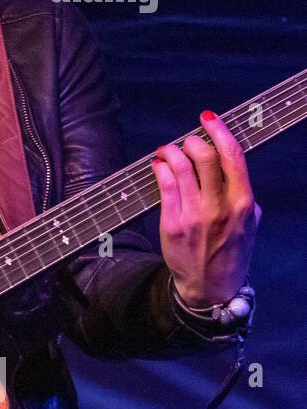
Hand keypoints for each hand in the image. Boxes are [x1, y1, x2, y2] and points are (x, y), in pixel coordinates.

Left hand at [153, 111, 260, 307]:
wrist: (210, 289)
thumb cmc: (230, 253)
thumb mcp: (250, 225)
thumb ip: (244, 197)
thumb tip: (230, 168)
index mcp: (244, 204)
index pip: (233, 157)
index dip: (219, 131)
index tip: (208, 119)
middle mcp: (220, 208)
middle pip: (205, 157)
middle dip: (192, 141)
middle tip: (186, 140)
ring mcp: (195, 216)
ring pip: (180, 168)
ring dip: (171, 152)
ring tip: (167, 151)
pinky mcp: (172, 225)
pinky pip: (164, 186)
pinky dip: (159, 169)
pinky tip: (158, 165)